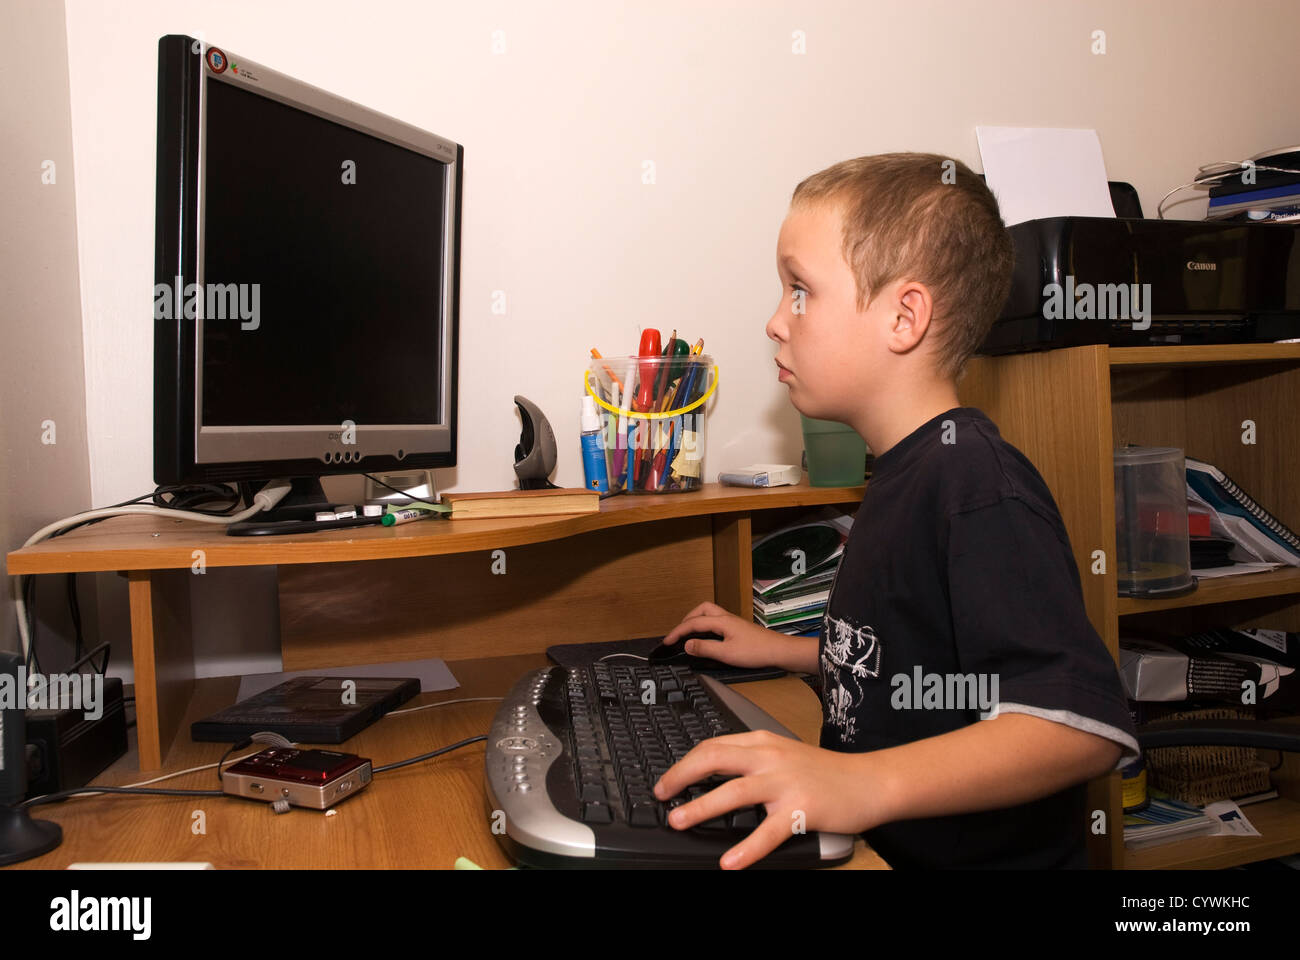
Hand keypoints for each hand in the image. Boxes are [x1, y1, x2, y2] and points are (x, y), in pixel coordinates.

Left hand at [652, 729, 880, 868]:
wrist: (869, 781)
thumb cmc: (827, 772)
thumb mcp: (784, 755)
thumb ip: (754, 761)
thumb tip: (716, 776)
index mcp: (763, 742)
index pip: (713, 746)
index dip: (685, 762)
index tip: (667, 779)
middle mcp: (770, 757)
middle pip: (714, 759)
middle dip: (681, 775)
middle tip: (662, 794)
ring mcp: (785, 782)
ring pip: (733, 791)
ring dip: (700, 807)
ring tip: (679, 821)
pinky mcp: (801, 809)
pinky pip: (767, 831)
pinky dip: (746, 848)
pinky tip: (730, 862)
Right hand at [661, 601, 813, 671]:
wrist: (779, 651)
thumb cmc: (757, 652)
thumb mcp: (727, 653)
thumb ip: (705, 648)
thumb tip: (686, 644)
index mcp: (722, 621)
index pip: (693, 623)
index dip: (678, 632)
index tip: (667, 641)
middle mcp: (726, 618)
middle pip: (701, 610)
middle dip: (687, 619)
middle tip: (678, 633)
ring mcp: (733, 622)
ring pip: (710, 614)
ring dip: (697, 621)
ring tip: (690, 633)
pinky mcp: (738, 628)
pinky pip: (717, 621)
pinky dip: (707, 626)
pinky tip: (708, 637)